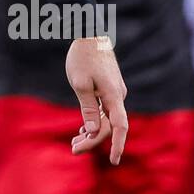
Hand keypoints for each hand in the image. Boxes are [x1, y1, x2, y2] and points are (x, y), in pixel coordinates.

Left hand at [65, 35, 128, 163]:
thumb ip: (88, 108)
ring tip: (74, 143)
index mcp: (113, 95)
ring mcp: (115, 92)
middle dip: (93, 141)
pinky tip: (83, 130)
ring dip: (92, 133)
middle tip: (73, 149)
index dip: (117, 145)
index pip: (120, 126)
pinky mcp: (110, 89)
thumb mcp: (80, 83)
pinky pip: (106, 111)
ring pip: (107, 119)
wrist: (89, 33)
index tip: (113, 160)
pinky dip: (95, 122)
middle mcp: (118, 96)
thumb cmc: (82, 57)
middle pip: (109, 125)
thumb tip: (93, 131)